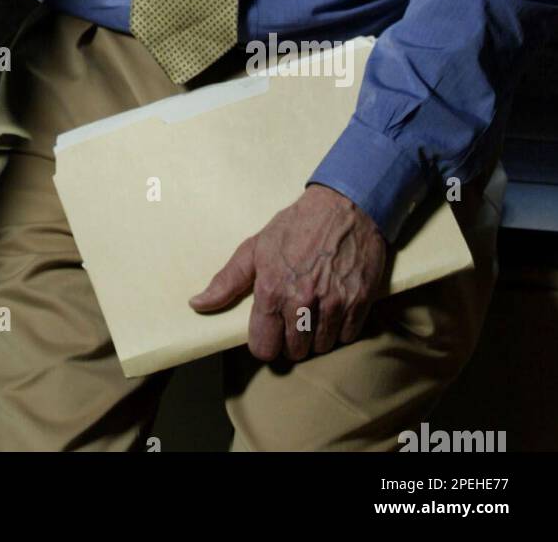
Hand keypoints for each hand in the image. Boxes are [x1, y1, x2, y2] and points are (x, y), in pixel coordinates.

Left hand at [188, 184, 386, 361]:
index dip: (265, 343)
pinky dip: (341, 328)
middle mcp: (302, 301)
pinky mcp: (360, 302)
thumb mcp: (255, 247)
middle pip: (294, 351)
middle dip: (291, 340)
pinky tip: (334, 307)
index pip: (264, 348)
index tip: (269, 332)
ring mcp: (334, 303)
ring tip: (314, 311)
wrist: (342, 206)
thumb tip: (197, 305)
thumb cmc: (295, 226)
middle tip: (293, 318)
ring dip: (317, 335)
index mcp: (272, 290)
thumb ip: (227, 281)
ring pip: (321, 346)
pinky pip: (348, 336)